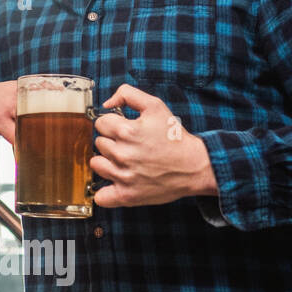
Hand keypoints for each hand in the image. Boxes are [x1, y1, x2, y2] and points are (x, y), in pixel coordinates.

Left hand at [90, 83, 217, 206]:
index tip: (125, 130)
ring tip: (126, 161)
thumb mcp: (155, 106)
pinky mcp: (127, 195)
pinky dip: (106, 193)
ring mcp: (124, 176)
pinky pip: (102, 197)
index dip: (113, 124)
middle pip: (98, 143)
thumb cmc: (175, 137)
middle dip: (112, 141)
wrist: (195, 166)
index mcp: (127, 131)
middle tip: (131, 145)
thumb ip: (128, 94)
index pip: (100, 123)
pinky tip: (117, 183)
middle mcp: (122, 154)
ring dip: (107, 162)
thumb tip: (107, 103)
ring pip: (96, 164)